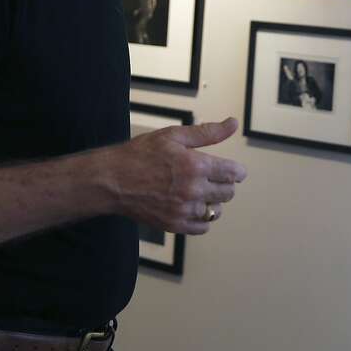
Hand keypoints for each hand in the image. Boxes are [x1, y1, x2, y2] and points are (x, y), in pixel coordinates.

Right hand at [113, 117, 247, 234]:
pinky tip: (194, 207)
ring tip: (201, 192)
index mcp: (196, 166)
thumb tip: (233, 124)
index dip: (237, 171)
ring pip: (217, 210)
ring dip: (214, 201)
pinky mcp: (174, 225)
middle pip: (228, 193)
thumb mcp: (174, 136)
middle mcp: (193, 190)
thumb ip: (207, 132)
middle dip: (225, 184)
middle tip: (213, 178)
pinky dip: (203, 218)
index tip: (233, 171)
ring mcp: (183, 210)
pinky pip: (202, 227)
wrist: (112, 180)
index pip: (233, 174)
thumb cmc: (141, 154)